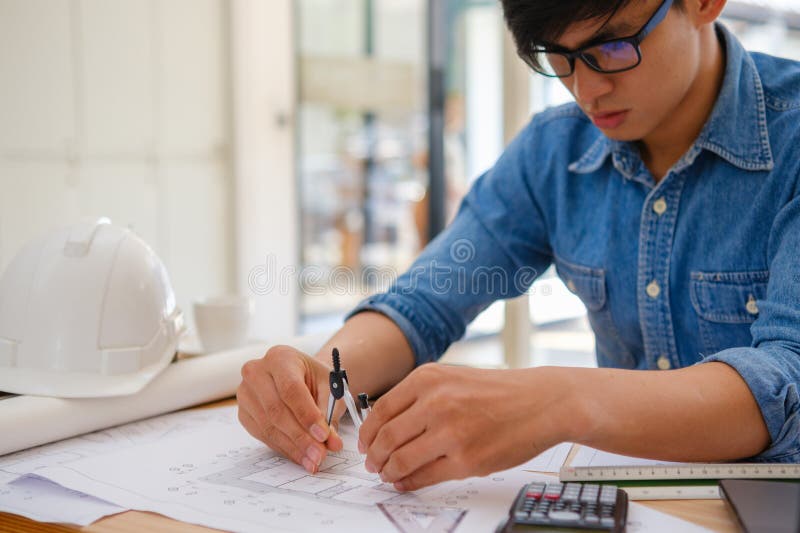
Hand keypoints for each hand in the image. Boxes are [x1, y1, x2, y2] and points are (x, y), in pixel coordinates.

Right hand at [237, 345, 345, 473]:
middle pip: (276, 410)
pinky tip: (300, 455)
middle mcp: (256, 372)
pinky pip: (263, 435)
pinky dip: (284, 448)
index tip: (323, 435)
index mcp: (280, 357)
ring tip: (313, 459)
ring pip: (268, 426)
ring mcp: (245, 393)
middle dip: (301, 437)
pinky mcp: (243, 413)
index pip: (290, 388)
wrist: (300, 378)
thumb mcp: (329, 389)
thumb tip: (332, 443)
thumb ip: (329, 414)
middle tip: (320, 454)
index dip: (307, 414)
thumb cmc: (314, 380)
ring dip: (293, 447)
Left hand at [358, 364, 570, 490]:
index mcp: (428, 378)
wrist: (541, 402)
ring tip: (387, 474)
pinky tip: (405, 482)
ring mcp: (451, 433)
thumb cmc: (498, 392)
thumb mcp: (453, 379)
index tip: (364, 443)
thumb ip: (420, 397)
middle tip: (372, 464)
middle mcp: (436, 403)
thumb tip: (386, 426)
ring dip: (388, 471)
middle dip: (373, 456)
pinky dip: (409, 482)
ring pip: (401, 459)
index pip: (381, 410)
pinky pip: (425, 476)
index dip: (367, 432)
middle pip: (386, 437)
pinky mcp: (466, 461)